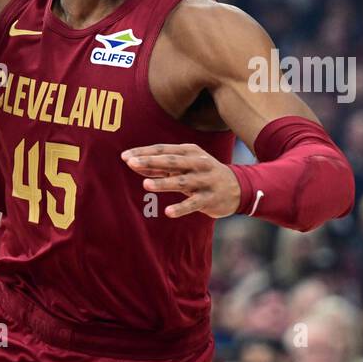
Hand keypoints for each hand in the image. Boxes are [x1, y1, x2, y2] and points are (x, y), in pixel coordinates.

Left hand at [121, 143, 240, 218]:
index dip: (144, 152)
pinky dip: (181, 208)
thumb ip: (161, 167)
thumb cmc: (203, 174)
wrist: (238, 187)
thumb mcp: (185, 166)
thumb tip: (134, 164)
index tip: (125, 157)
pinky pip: (194, 204)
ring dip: (164, 183)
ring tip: (146, 185)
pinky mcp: (210, 198)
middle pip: (172, 161)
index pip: (164, 149)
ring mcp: (205, 181)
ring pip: (182, 182)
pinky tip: (168, 212)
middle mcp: (198, 163)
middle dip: (151, 162)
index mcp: (190, 151)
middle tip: (131, 163)